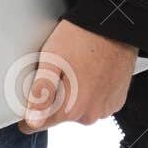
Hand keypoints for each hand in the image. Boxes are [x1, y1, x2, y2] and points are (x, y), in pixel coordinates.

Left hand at [18, 18, 137, 133]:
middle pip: (61, 115)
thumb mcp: (51, 60)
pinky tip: (90, 72)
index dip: (30, 109)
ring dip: (75, 95)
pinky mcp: (117, 99)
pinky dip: (91, 91)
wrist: (114, 24)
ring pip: (80, 109)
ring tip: (76, 68)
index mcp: (71, 108)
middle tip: (57, 70)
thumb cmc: (81, 37)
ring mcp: (107, 108)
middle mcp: (91, 114)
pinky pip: (97, 102)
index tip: (31, 93)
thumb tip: (32, 122)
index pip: (40, 122)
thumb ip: (40, 94)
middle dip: (55, 98)